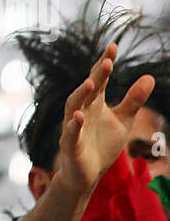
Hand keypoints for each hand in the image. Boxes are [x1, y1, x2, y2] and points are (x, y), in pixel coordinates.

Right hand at [57, 42, 154, 197]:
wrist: (87, 174)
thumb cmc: (102, 144)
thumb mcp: (122, 120)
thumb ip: (134, 99)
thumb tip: (150, 77)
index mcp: (94, 102)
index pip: (99, 78)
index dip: (104, 63)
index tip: (113, 47)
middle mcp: (82, 110)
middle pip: (88, 89)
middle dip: (96, 76)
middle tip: (107, 62)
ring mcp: (74, 126)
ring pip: (73, 106)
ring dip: (80, 94)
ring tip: (91, 83)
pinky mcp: (71, 144)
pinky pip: (70, 132)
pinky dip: (74, 124)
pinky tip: (79, 116)